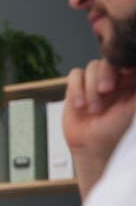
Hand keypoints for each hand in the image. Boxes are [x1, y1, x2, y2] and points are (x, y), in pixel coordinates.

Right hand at [64, 60, 135, 198]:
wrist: (89, 145)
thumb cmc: (113, 130)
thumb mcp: (132, 107)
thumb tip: (134, 70)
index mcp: (130, 81)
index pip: (126, 62)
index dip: (123, 65)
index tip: (123, 74)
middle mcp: (113, 78)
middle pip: (108, 60)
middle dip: (105, 75)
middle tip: (105, 91)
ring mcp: (94, 82)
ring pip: (91, 67)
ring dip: (90, 89)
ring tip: (93, 109)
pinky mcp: (76, 87)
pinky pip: (75, 75)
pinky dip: (76, 89)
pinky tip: (79, 105)